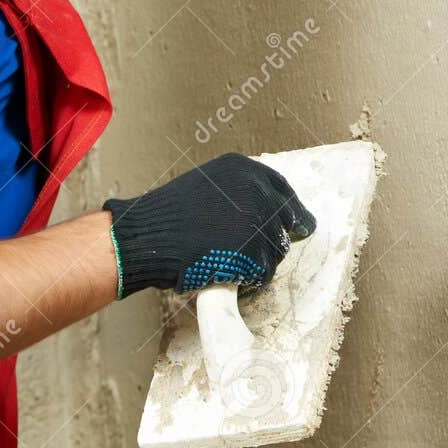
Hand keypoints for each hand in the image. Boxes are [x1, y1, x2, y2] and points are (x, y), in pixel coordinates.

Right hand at [104, 151, 314, 297]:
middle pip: (285, 220)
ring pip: (277, 249)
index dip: (292, 210)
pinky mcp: (255, 253)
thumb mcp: (207, 186)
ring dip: (259, 260)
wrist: (148, 236)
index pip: (283, 190)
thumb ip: (239, 192)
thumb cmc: (168, 216)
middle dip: (276, 238)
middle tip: (259, 252)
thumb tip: (275, 213)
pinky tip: (225, 271)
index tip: (299, 223)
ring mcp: (258, 221)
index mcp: (243, 169)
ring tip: (227, 260)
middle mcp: (256, 190)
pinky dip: (249, 278)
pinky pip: (264, 271)